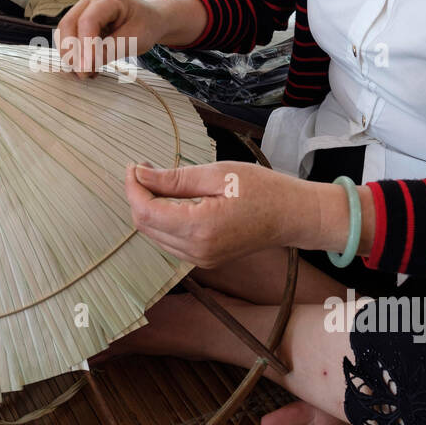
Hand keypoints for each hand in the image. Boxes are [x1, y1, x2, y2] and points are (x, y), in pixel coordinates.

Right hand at [54, 0, 167, 77]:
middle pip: (68, 25)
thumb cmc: (146, 25)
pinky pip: (69, 37)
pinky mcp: (80, 20)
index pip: (87, 21)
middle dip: (72, 52)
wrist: (150, 19)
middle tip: (84, 74)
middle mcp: (90, 0)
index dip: (85, 46)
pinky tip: (88, 66)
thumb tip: (86, 66)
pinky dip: (75, 54)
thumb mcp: (135, 40)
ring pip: (64, 33)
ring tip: (89, 72)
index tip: (86, 68)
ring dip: (71, 55)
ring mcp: (83, 8)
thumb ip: (110, 50)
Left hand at [125, 161, 298, 266]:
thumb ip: (174, 178)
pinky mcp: (204, 259)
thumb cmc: (262, 189)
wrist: (292, 216)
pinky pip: (170, 241)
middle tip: (143, 168)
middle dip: (138, 196)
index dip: (133, 188)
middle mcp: (197, 251)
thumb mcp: (217, 174)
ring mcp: (200, 259)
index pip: (146, 212)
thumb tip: (140, 174)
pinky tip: (171, 199)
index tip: (134, 165)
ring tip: (157, 180)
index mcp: (200, 228)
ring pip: (154, 235)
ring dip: (149, 208)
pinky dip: (163, 219)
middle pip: (145, 226)